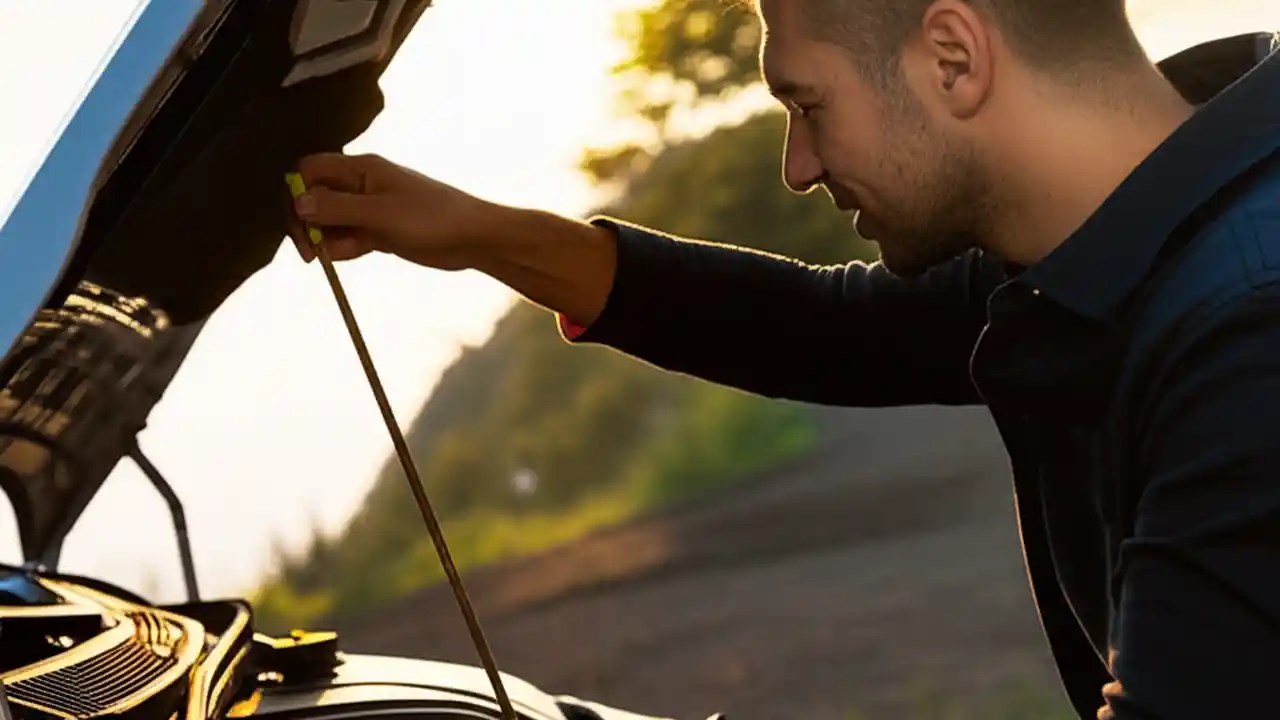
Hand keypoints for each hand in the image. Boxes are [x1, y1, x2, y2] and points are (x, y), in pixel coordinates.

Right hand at [285, 152, 495, 269]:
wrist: (472, 239)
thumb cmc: (433, 218)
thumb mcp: (381, 213)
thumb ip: (337, 208)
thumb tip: (297, 203)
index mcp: (360, 169)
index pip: (309, 170)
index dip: (297, 194)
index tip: (300, 224)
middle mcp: (360, 185)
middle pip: (314, 198)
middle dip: (307, 223)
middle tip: (311, 253)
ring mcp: (368, 209)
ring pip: (329, 221)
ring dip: (326, 239)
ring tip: (341, 253)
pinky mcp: (377, 231)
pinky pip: (347, 237)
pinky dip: (344, 248)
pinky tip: (357, 253)